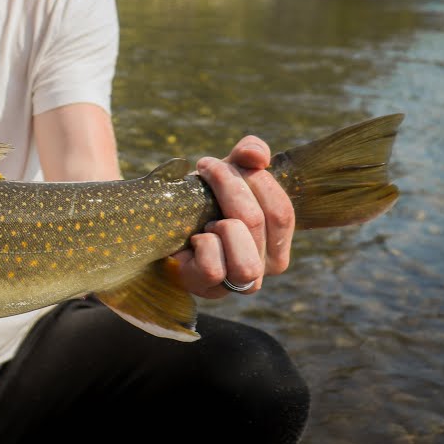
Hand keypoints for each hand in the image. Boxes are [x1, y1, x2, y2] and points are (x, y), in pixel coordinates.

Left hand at [171, 135, 294, 298]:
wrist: (161, 222)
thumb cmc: (203, 199)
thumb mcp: (228, 172)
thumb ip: (248, 154)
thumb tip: (257, 156)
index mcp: (278, 238)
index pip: (281, 212)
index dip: (253, 180)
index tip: (219, 162)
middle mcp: (265, 266)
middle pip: (258, 223)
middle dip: (229, 188)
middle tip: (205, 170)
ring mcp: (237, 283)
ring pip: (245, 261)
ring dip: (221, 225)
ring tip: (206, 217)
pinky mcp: (208, 288)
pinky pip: (214, 270)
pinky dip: (203, 247)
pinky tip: (194, 238)